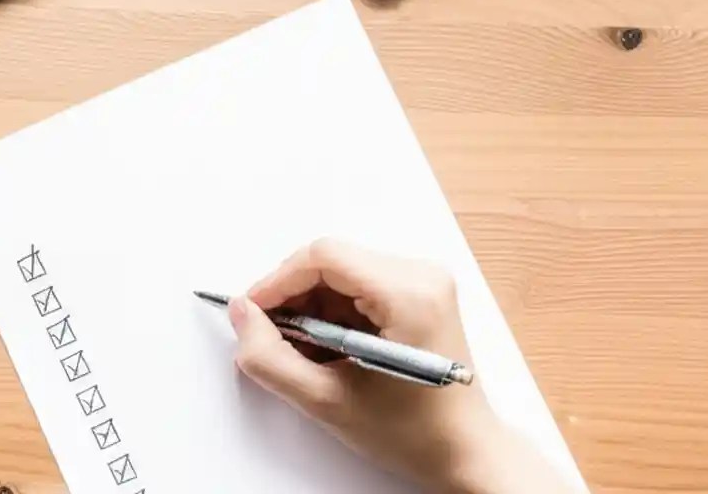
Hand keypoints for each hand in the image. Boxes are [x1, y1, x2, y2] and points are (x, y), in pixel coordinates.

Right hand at [229, 238, 575, 493]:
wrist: (465, 452)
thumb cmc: (415, 434)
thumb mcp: (327, 401)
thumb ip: (271, 358)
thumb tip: (242, 315)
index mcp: (410, 295)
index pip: (324, 256)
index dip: (278, 281)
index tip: (254, 312)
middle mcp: (423, 276)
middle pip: (330, 260)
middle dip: (293, 296)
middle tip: (275, 339)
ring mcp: (424, 281)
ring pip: (340, 270)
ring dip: (311, 305)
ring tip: (309, 352)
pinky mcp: (419, 291)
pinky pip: (357, 282)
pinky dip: (331, 309)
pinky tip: (331, 346)